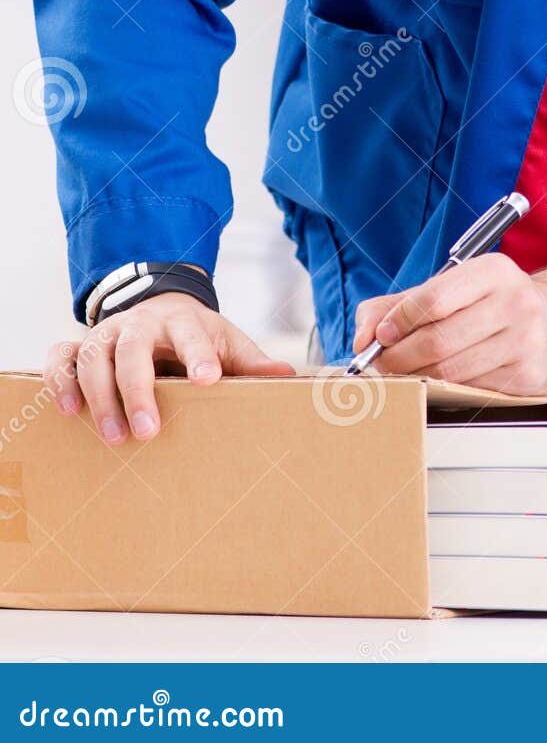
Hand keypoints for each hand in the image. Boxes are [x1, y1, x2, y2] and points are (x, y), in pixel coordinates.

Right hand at [45, 293, 294, 444]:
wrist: (161, 306)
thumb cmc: (197, 333)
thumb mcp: (227, 340)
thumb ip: (250, 361)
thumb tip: (289, 376)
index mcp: (182, 320)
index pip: (190, 334)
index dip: (198, 356)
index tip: (208, 380)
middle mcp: (140, 324)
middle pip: (133, 351)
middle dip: (139, 391)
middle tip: (148, 431)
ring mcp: (107, 333)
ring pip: (93, 357)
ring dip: (100, 397)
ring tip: (114, 436)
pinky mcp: (81, 346)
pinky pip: (61, 359)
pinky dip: (60, 382)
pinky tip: (69, 412)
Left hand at [353, 254, 546, 395]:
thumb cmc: (493, 305)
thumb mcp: (453, 288)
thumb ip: (399, 304)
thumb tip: (363, 336)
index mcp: (493, 270)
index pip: (433, 299)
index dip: (397, 322)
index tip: (380, 336)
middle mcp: (515, 300)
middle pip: (438, 340)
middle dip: (399, 358)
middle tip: (383, 365)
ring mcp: (527, 339)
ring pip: (451, 371)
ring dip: (418, 376)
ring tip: (409, 372)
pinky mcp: (530, 374)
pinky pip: (472, 388)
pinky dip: (449, 388)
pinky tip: (447, 377)